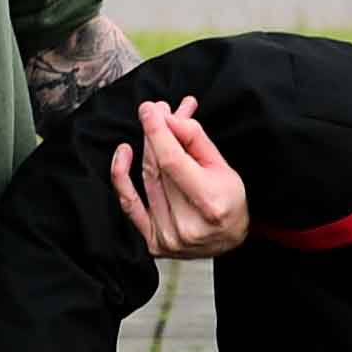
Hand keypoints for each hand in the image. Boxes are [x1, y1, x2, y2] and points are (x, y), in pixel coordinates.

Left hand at [111, 98, 246, 259]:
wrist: (229, 241)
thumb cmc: (229, 202)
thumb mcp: (224, 167)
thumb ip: (197, 141)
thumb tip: (171, 119)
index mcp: (209, 203)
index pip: (172, 161)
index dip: (157, 132)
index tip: (151, 109)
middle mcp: (186, 223)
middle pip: (159, 166)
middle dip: (155, 133)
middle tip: (156, 111)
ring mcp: (167, 235)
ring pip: (147, 178)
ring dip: (147, 147)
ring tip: (153, 126)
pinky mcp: (153, 240)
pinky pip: (129, 203)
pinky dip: (121, 176)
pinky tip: (123, 153)